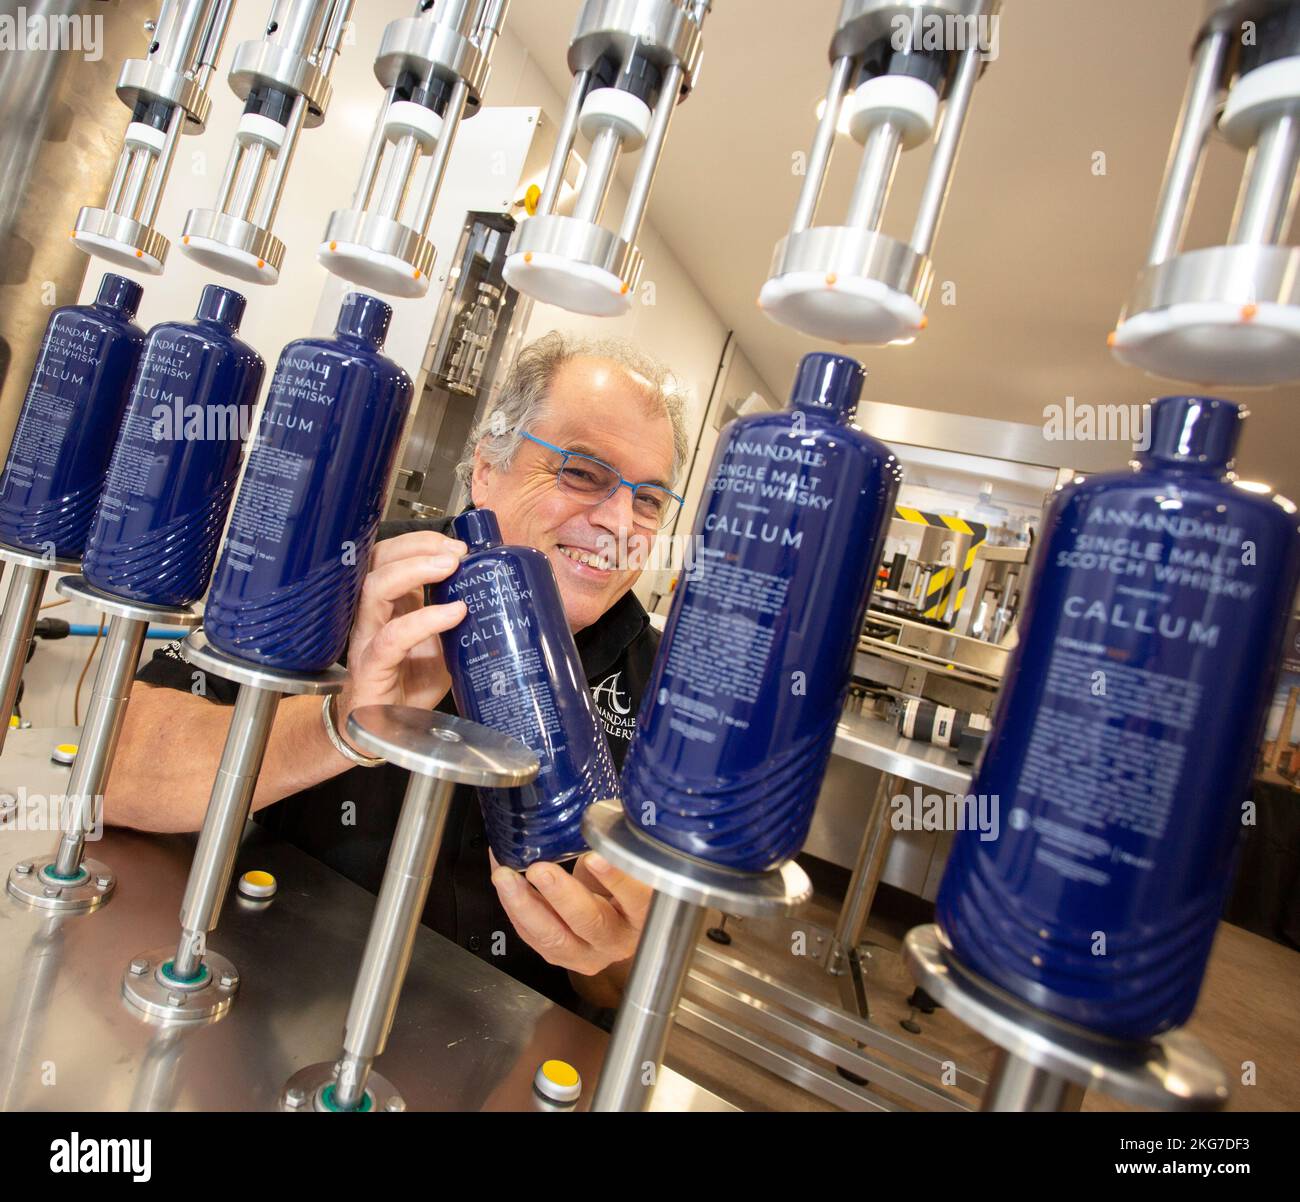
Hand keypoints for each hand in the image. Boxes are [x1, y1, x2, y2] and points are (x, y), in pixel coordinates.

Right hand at [336, 531, 468, 750]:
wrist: (383, 731)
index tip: (457, 544)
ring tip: (449, 567)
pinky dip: (424, 620)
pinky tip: (452, 614)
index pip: (391, 556)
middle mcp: (373, 616)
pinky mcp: (372, 667)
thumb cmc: (408, 686)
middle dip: (417, 547)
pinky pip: (392, 637)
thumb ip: (456, 622)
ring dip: (414, 570)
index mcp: (389, 605)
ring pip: (375, 589)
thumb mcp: (441, 645)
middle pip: (378, 561)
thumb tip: (498, 599)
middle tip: (455, 551)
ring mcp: (368, 639)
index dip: (420, 542)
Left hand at [490, 849, 652, 977]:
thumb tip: (601, 814)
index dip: (616, 880)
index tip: (595, 857)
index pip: (636, 899)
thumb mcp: (628, 862)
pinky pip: (532, 936)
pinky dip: (514, 906)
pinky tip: (503, 880)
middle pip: (590, 922)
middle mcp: (616, 939)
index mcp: (642, 914)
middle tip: (539, 869)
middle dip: (560, 895)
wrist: (616, 920)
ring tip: (505, 876)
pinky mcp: (558, 954)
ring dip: (525, 905)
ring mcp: (586, 952)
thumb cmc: (625, 882)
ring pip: (554, 937)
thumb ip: (619, 845)